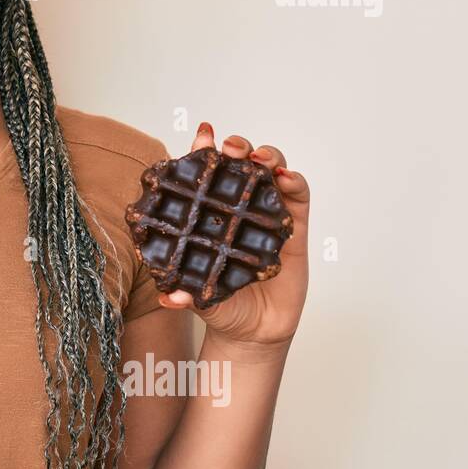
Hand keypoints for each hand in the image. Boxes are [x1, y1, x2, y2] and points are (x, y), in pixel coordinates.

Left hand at [157, 122, 309, 350]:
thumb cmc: (221, 305)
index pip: (206, 176)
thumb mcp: (198, 298)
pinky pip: (298, 197)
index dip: (204, 152)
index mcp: (211, 214)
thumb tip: (169, 297)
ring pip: (271, 171)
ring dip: (266, 156)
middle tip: (230, 148)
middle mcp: (239, 208)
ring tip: (257, 158)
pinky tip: (286, 178)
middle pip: (241, 165)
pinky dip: (295, 181)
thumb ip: (183, 295)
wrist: (254, 333)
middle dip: (236, 147)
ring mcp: (268, 214)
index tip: (202, 136)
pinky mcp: (295, 228)